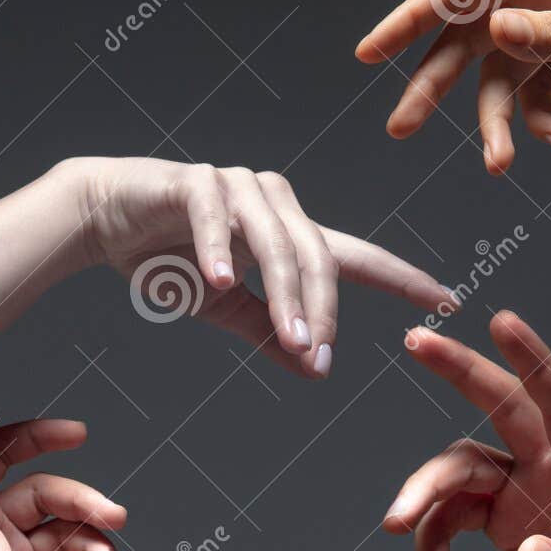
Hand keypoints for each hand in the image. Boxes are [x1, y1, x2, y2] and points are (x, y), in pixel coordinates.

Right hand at [77, 156, 452, 376]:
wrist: (105, 220)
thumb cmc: (170, 259)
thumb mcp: (227, 308)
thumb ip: (270, 332)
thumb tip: (314, 369)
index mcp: (291, 234)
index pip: (358, 258)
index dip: (402, 280)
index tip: (446, 299)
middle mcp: (275, 202)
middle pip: (318, 258)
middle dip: (324, 311)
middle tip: (321, 358)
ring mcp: (237, 187)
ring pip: (276, 241)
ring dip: (283, 294)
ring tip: (290, 338)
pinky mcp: (194, 181)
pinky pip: (215, 215)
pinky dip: (218, 246)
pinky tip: (220, 278)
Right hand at [356, 0, 550, 173]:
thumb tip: (492, 27)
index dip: (410, 20)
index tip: (370, 53)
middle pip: (467, 38)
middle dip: (434, 85)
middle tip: (400, 129)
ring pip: (502, 78)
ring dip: (496, 124)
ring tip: (502, 168)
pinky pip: (538, 94)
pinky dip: (541, 122)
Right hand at [385, 312, 550, 550]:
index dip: (536, 365)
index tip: (502, 323)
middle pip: (503, 407)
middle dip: (460, 371)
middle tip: (415, 341)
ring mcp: (523, 492)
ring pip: (459, 467)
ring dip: (424, 493)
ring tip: (396, 527)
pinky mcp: (500, 519)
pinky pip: (450, 515)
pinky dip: (431, 540)